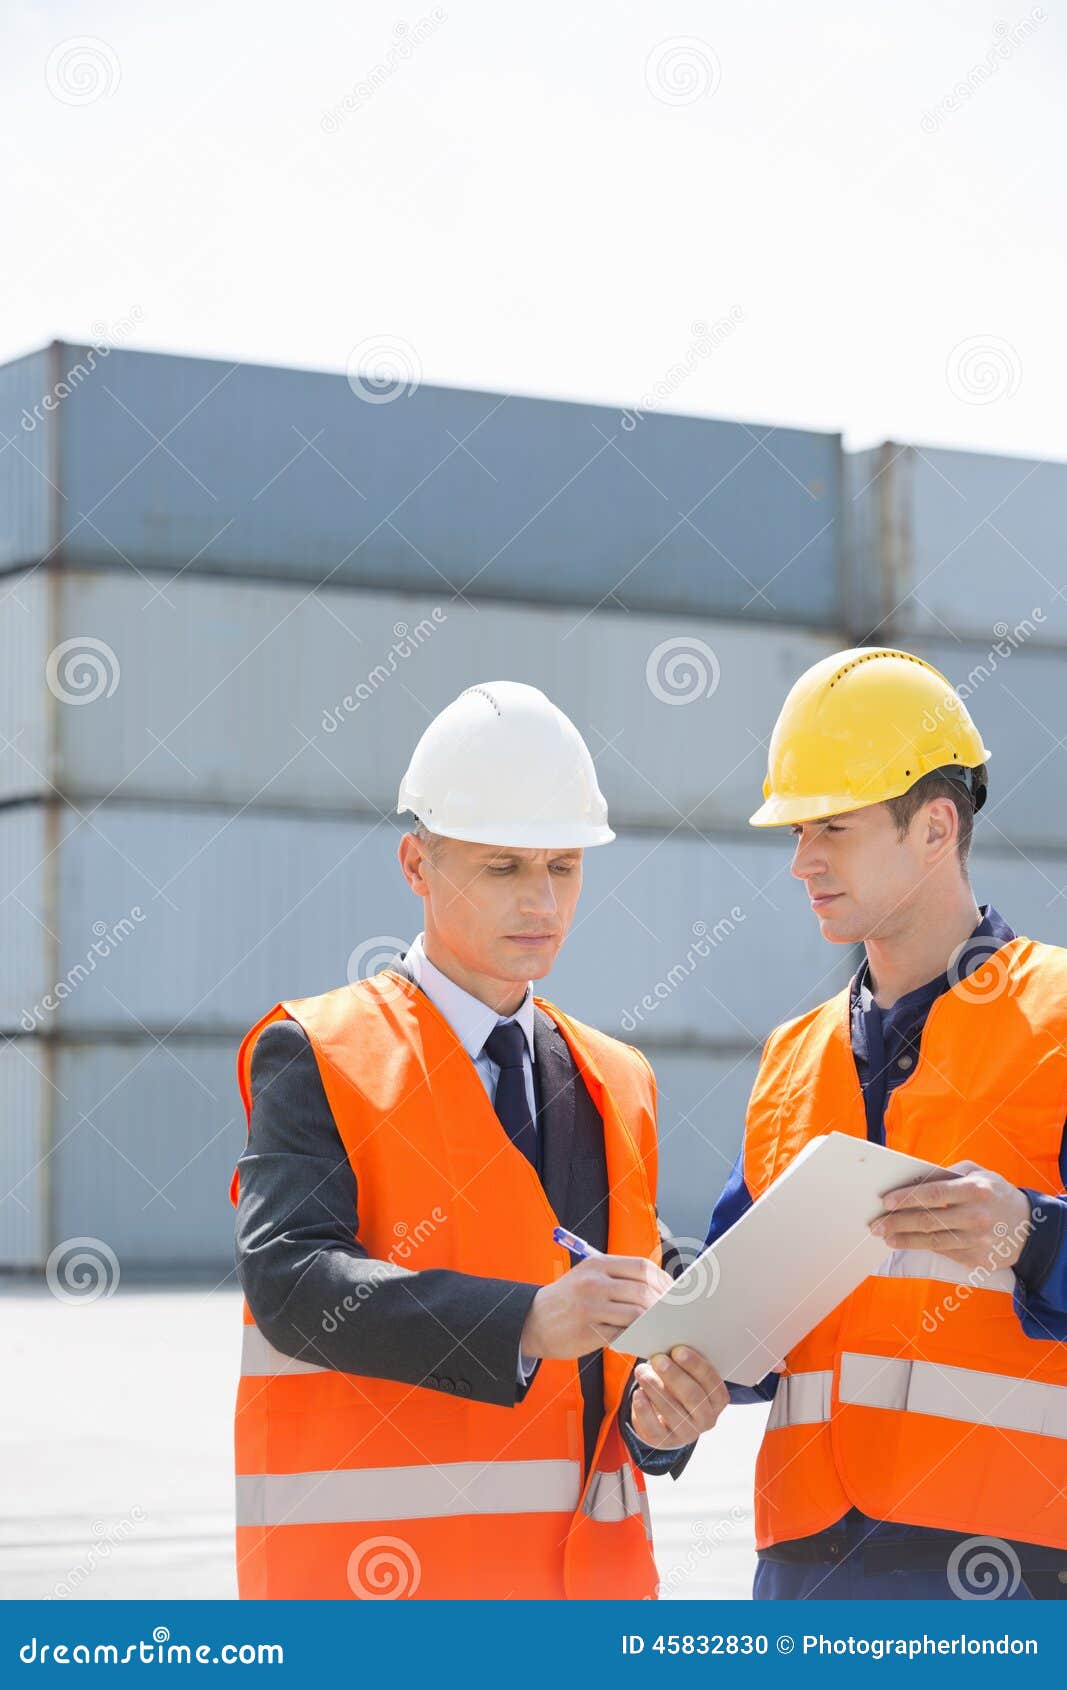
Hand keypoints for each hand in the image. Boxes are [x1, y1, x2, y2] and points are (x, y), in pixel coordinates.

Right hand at [520, 1255, 671, 1359]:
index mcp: (597, 1264)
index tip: (671, 1293)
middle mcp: (594, 1282)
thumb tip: (659, 1287)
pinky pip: (622, 1335)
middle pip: (642, 1291)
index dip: (662, 1280)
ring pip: (635, 1314)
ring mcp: (590, 1307)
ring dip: (652, 1323)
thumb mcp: (588, 1276)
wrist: (532, 1321)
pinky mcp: (587, 1332)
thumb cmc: (569, 1299)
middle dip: (661, 1305)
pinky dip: (636, 1338)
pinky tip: (641, 1340)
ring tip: (659, 1328)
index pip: (641, 1267)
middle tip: (671, 1316)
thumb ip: (619, 1278)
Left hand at [630, 1346, 727, 1448]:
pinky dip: (644, 1409)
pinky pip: (654, 1427)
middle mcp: (706, 1419)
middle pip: (692, 1397)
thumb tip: (668, 1346)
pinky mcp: (664, 1441)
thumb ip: (684, 1363)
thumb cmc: (679, 1387)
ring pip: (672, 1411)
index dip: (696, 1366)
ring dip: (655, 1388)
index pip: (712, 1383)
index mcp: (717, 1400)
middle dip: (674, 1376)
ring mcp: (686, 1433)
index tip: (678, 1350)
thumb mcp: (687, 1375)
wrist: (666, 1419)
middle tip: (658, 1359)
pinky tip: (638, 1393)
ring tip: (642, 1371)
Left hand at [870, 1160, 1032, 1272]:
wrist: (1029, 1228)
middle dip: (897, 1223)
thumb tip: (916, 1181)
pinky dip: (924, 1248)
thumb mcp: (980, 1174)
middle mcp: (976, 1217)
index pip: (934, 1194)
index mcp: (976, 1190)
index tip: (886, 1202)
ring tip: (887, 1237)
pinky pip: (944, 1253)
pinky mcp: (977, 1259)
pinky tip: (908, 1243)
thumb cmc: (996, 1194)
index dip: (908, 1198)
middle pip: (929, 1221)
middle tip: (876, 1225)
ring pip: (933, 1242)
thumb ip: (949, 1175)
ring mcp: (977, 1241)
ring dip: (905, 1240)